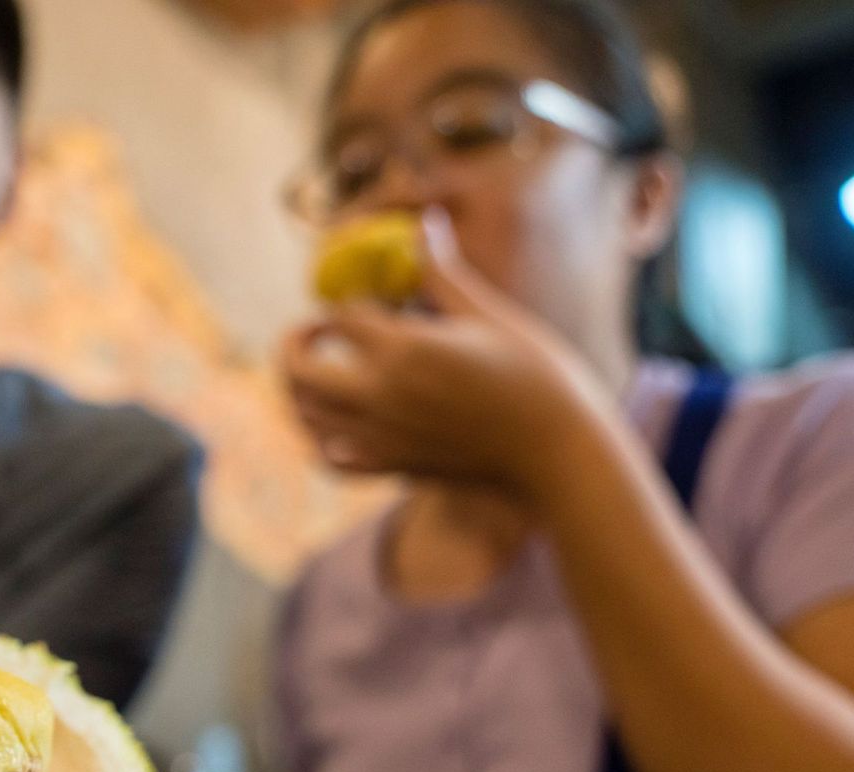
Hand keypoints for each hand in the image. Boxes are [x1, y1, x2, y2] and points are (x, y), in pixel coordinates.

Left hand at [283, 208, 617, 498]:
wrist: (557, 451)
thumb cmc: (535, 374)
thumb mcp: (487, 313)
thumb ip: (440, 272)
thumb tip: (423, 222)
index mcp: (405, 349)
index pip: (342, 315)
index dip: (344, 303)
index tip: (360, 298)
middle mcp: (381, 396)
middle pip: (301, 369)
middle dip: (296, 342)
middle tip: (311, 330)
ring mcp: (380, 438)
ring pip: (305, 415)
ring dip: (299, 387)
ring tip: (318, 368)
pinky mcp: (390, 468)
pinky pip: (329, 457)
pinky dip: (319, 436)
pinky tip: (334, 419)